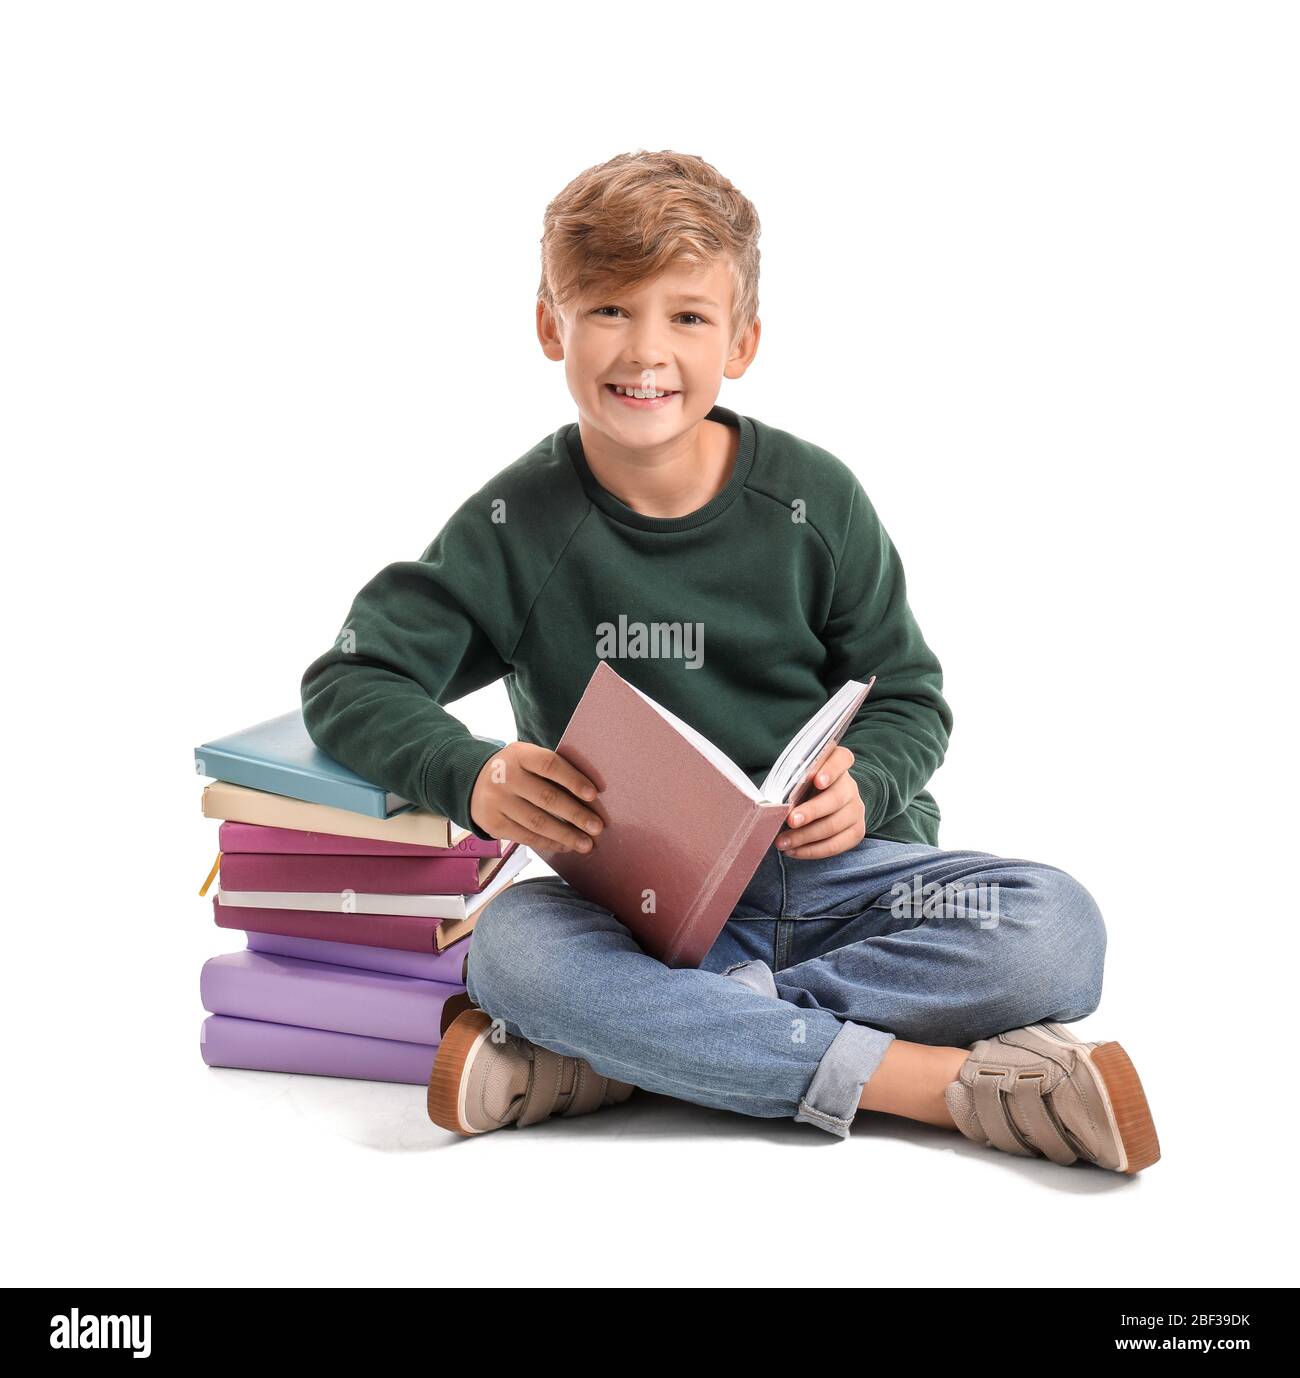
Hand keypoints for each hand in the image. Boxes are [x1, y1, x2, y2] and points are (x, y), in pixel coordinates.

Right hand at [469, 741, 603, 854]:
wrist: (473, 782)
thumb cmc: (516, 770)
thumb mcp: (528, 758)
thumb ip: (552, 770)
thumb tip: (591, 795)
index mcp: (519, 754)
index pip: (550, 765)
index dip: (573, 780)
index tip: (594, 795)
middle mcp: (505, 776)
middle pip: (546, 797)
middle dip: (576, 814)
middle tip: (597, 827)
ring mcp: (496, 801)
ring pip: (537, 822)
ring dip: (566, 835)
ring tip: (586, 844)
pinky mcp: (492, 824)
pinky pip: (526, 837)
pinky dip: (549, 843)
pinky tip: (565, 846)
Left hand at [775, 745, 866, 859]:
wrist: (821, 804)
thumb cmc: (803, 787)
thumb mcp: (798, 778)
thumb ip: (793, 781)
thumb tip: (774, 802)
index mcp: (837, 764)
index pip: (841, 759)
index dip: (831, 770)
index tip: (816, 780)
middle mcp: (850, 786)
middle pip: (835, 798)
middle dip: (811, 811)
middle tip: (791, 820)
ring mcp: (856, 809)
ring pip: (834, 825)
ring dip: (805, 836)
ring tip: (782, 842)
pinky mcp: (856, 831)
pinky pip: (836, 845)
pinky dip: (812, 851)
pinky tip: (794, 851)